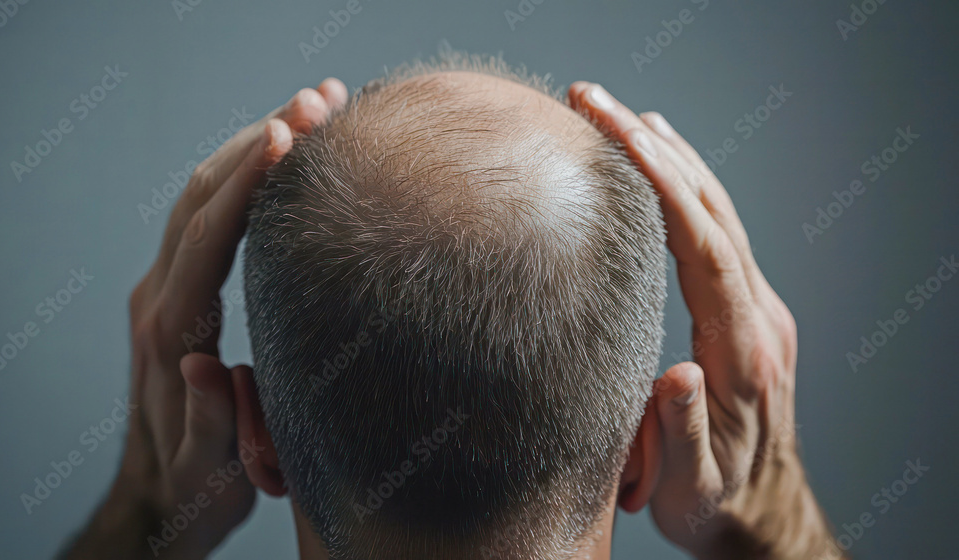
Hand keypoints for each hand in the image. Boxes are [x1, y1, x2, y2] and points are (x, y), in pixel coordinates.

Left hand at [63, 79, 346, 559]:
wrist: (159, 495)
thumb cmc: (196, 487)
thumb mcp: (210, 472)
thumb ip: (208, 421)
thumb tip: (201, 363)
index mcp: (170, 333)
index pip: (208, 238)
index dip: (247, 183)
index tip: (291, 134)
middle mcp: (159, 296)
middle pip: (201, 193)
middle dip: (260, 137)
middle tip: (322, 99)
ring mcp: (163, 286)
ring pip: (200, 192)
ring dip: (252, 143)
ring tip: (314, 109)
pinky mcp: (176, 286)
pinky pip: (206, 211)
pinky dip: (243, 171)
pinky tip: (283, 155)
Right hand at [569, 83, 837, 558]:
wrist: (762, 518)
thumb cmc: (719, 505)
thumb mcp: (696, 489)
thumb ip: (686, 434)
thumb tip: (677, 374)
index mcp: (746, 351)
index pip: (703, 246)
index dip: (663, 185)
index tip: (622, 134)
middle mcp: (759, 316)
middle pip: (709, 210)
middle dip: (653, 146)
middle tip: (595, 100)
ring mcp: (756, 308)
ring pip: (716, 212)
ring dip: (670, 156)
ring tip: (622, 115)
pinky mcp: (745, 309)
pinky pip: (714, 231)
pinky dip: (684, 188)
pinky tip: (663, 164)